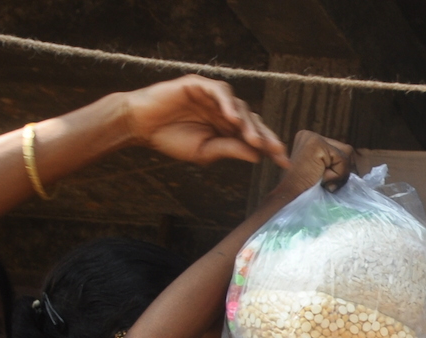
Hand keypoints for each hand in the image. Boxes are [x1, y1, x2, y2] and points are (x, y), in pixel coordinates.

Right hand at [120, 75, 286, 167]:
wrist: (140, 126)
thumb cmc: (170, 138)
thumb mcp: (205, 151)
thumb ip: (230, 149)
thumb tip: (257, 156)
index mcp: (227, 128)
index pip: (255, 137)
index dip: (271, 148)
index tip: (284, 164)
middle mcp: (224, 111)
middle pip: (253, 121)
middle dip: (267, 137)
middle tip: (276, 151)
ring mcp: (213, 97)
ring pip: (240, 107)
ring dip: (248, 124)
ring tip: (254, 140)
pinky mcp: (199, 84)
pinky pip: (219, 91)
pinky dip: (228, 104)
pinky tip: (232, 119)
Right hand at [265, 130, 355, 207]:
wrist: (291, 200)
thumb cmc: (307, 193)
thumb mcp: (323, 174)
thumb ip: (335, 165)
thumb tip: (357, 167)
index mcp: (309, 140)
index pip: (341, 151)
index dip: (341, 170)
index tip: (325, 181)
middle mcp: (308, 134)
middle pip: (347, 150)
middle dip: (342, 171)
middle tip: (324, 181)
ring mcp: (311, 137)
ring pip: (347, 154)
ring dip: (339, 173)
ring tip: (321, 179)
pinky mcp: (316, 144)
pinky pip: (342, 160)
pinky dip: (337, 174)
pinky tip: (321, 178)